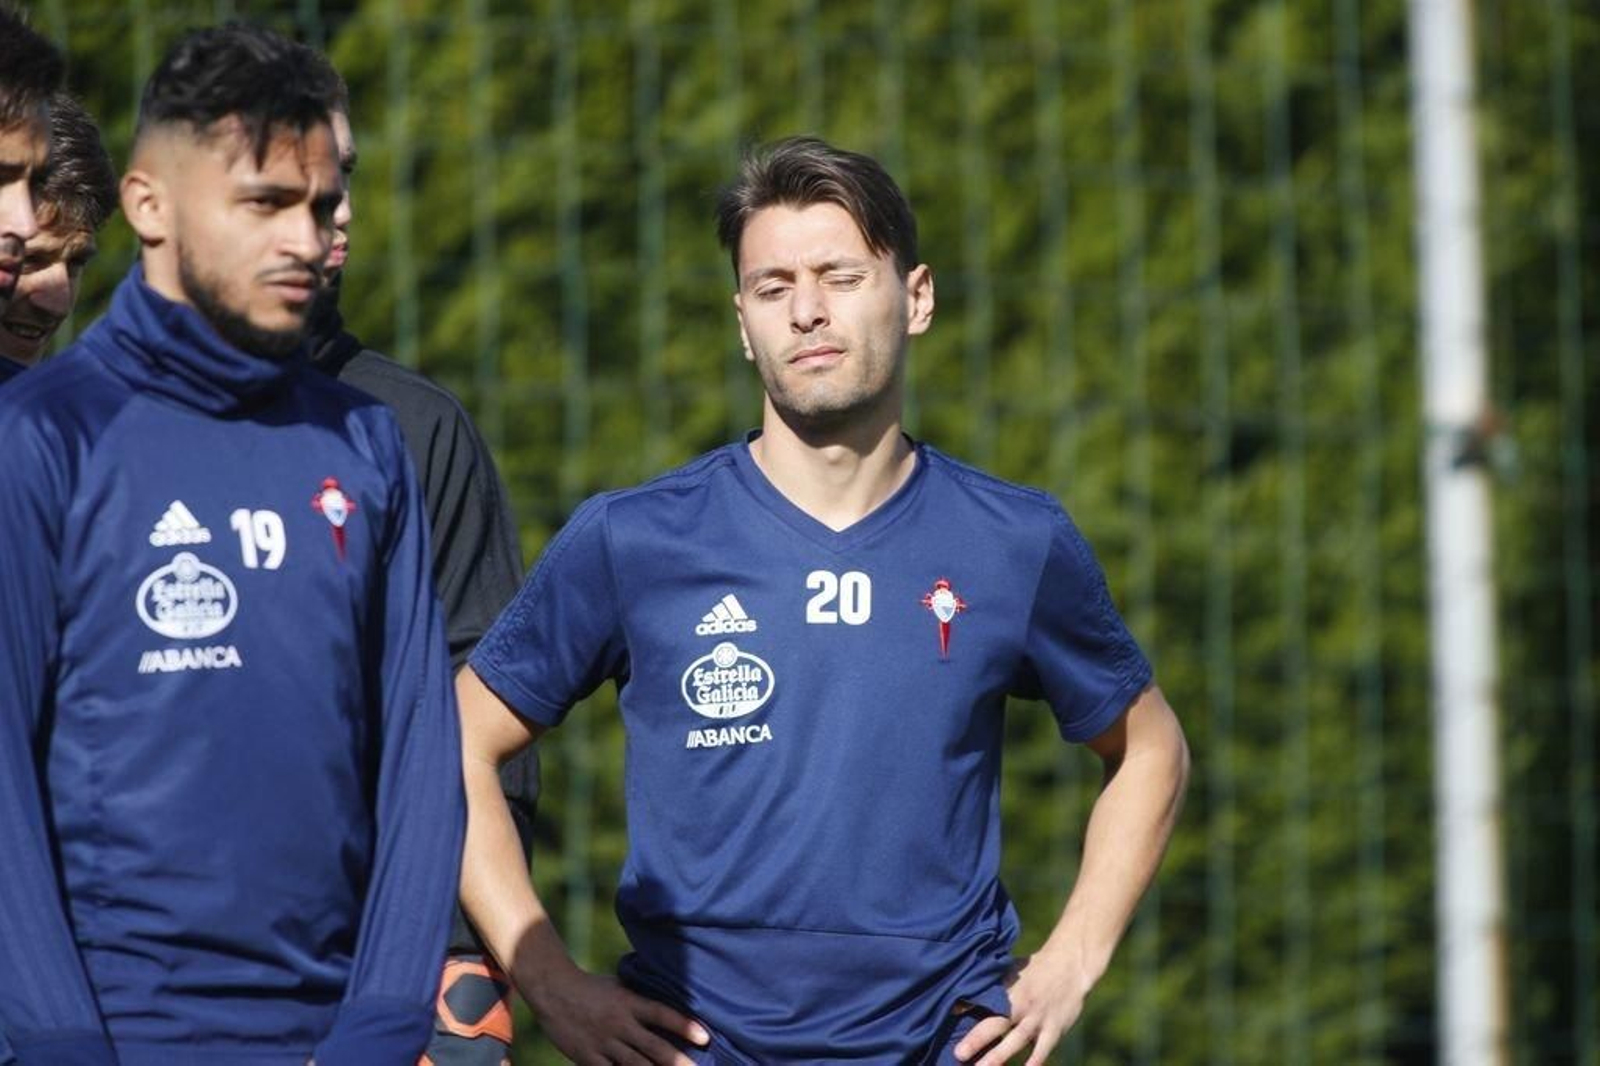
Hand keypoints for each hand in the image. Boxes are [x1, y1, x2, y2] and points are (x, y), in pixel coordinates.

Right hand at [525, 961, 708, 1065]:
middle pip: (654, 1047)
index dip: (684, 1026)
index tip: (705, 1038)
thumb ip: (641, 995)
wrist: (553, 989)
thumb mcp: (619, 984)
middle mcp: (620, 1023)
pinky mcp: (588, 1058)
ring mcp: (604, 1042)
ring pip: (636, 1065)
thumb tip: (668, 992)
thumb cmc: (591, 987)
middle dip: (677, 1061)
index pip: (662, 1014)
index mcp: (629, 1002)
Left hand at [954, 950, 1091, 1064]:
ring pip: (1018, 1040)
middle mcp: (1022, 1006)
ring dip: (1001, 1056)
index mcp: (1009, 992)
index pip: (985, 1009)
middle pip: (998, 1025)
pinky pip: (1044, 1049)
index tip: (955, 1035)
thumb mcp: (1008, 973)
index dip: (970, 1021)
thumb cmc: (1034, 969)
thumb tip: (957, 1006)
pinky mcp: (1055, 1029)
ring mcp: (1039, 1019)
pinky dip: (1035, 1062)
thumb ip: (987, 990)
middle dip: (978, 1041)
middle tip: (960, 1055)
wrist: (1071, 964)